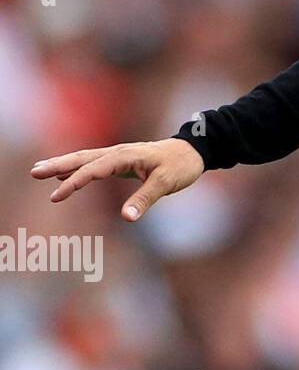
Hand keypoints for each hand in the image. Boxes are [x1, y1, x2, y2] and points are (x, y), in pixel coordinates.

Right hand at [30, 139, 205, 221]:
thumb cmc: (181, 165)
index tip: (56, 197)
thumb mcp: (167, 182)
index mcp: (127, 156)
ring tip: (40, 171)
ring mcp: (120, 155)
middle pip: (83, 158)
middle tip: (34, 172)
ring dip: (64, 164)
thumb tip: (127, 217)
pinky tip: (65, 174)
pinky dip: (78, 167)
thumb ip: (146, 198)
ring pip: (86, 159)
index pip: (94, 169)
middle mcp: (119, 152)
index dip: (74, 182)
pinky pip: (95, 163)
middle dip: (58, 165)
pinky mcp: (122, 160)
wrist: (194, 151)